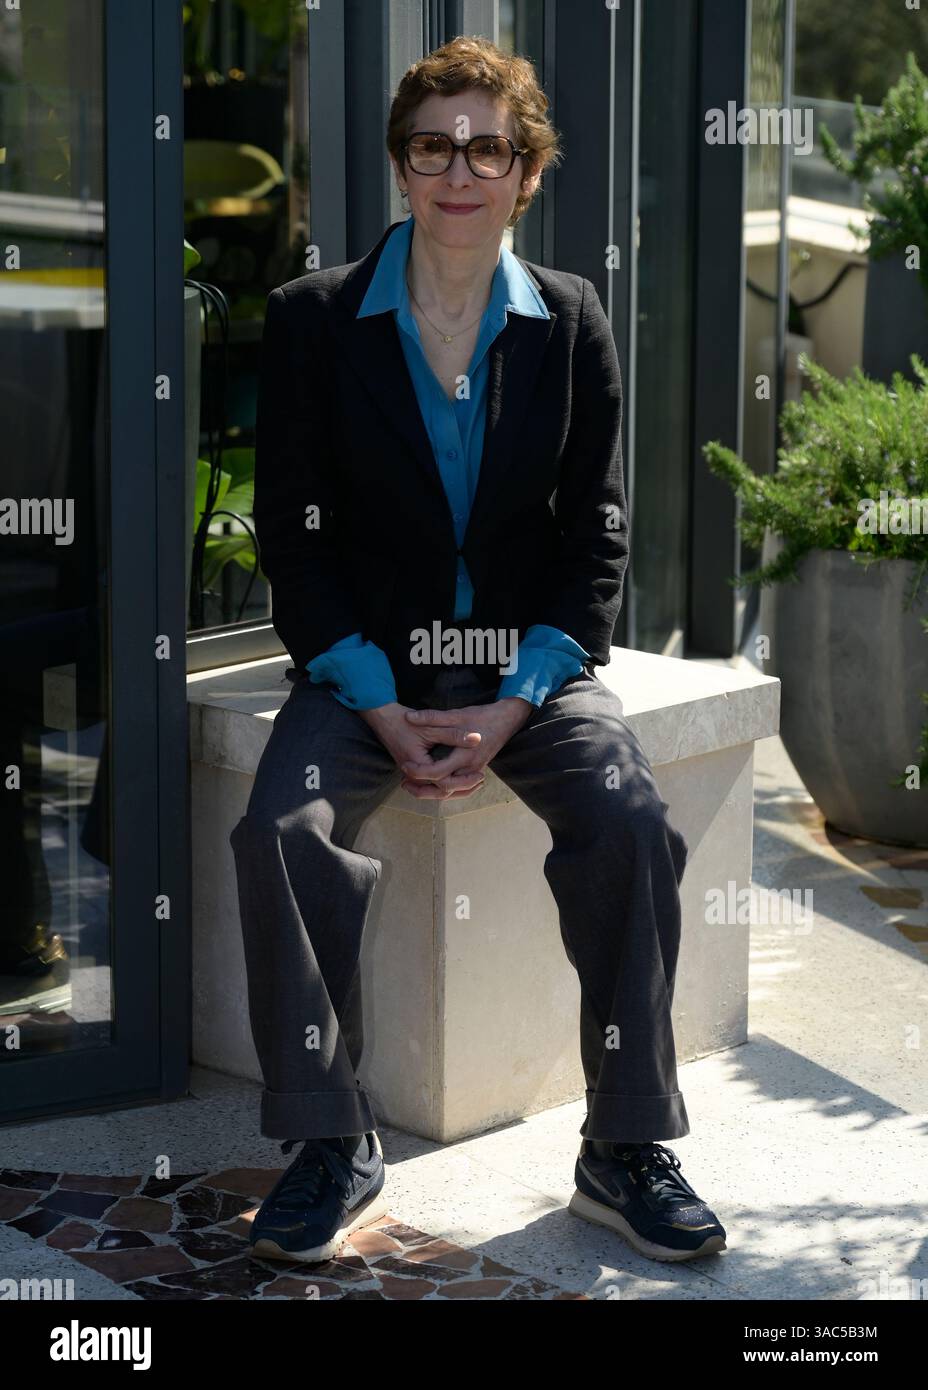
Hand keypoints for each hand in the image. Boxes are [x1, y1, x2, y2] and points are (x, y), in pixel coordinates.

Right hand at [357, 700, 483, 798]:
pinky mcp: (412, 769)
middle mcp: (413, 774)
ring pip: (434, 791)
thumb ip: (454, 735)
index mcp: (418, 764)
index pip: (444, 781)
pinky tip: (458, 777)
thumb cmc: (404, 720)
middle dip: (462, 789)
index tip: (481, 774)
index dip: (464, 780)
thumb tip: (477, 739)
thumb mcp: (432, 726)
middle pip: (440, 792)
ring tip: (474, 783)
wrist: (382, 718)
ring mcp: (411, 773)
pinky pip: (429, 784)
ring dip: (454, 789)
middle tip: (481, 780)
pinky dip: (444, 784)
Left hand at [399, 697, 533, 800]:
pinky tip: (431, 785)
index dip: (419, 772)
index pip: (438, 772)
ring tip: (413, 787)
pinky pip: (458, 788)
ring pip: (452, 792)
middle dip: (422, 790)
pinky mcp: (475, 771)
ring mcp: (474, 772)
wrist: (507, 720)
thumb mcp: (456, 715)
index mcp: (464, 755)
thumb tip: (409, 717)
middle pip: (444, 790)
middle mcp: (470, 768)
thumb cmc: (483, 717)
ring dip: (432, 792)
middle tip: (404, 783)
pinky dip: (444, 790)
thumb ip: (432, 717)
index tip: (405, 765)